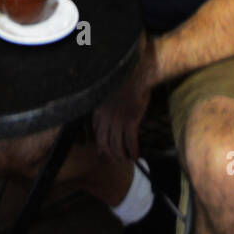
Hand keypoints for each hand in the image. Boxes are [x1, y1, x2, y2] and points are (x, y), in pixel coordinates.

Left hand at [92, 38, 152, 161]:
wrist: (135, 73)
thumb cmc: (124, 80)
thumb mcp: (109, 92)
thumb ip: (105, 104)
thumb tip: (106, 115)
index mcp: (99, 109)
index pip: (96, 132)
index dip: (100, 143)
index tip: (104, 150)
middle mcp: (106, 117)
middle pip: (105, 143)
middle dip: (110, 154)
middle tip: (117, 159)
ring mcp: (117, 120)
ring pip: (117, 145)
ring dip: (122, 156)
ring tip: (127, 159)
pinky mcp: (130, 120)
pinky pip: (130, 141)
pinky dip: (133, 150)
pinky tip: (136, 155)